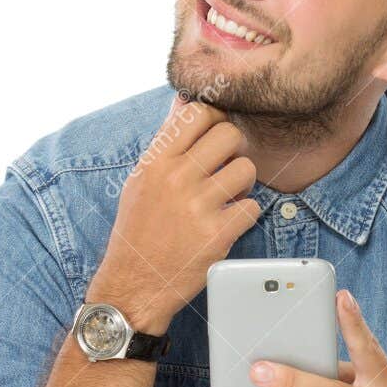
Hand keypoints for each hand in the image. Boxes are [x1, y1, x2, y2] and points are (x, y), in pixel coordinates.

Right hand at [89, 93, 260, 330]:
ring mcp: (198, 206)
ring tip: (228, 198)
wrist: (134, 285)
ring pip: (246, 169)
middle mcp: (176, 178)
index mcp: (156, 161)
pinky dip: (245, 215)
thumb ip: (166, 142)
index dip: (215, 120)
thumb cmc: (139, 230)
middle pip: (229, 134)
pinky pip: (253, 206)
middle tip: (225, 169)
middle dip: (234, 150)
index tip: (215, 137)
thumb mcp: (141, 180)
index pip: (198, 113)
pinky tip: (229, 223)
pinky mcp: (217, 235)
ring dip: (243, 184)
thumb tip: (185, 101)